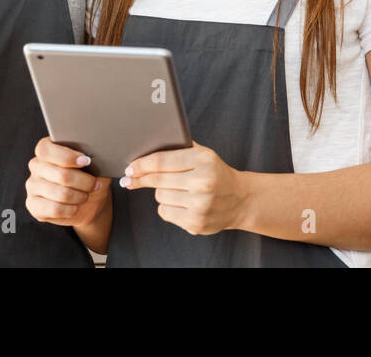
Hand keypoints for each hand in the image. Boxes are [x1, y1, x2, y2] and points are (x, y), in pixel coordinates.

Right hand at [25, 137, 110, 227]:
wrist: (90, 201)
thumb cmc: (90, 177)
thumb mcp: (95, 164)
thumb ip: (92, 156)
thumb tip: (95, 156)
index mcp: (47, 148)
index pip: (46, 150)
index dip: (67, 157)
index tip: (86, 161)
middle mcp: (36, 165)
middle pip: (61, 174)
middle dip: (84, 182)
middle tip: (94, 184)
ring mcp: (32, 186)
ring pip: (61, 194)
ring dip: (80, 196)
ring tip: (85, 195)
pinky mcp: (33, 205)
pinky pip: (55, 209)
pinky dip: (71, 209)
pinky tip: (75, 206)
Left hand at [121, 142, 247, 235]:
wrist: (240, 200)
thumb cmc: (216, 173)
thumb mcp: (203, 154)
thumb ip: (179, 147)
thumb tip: (145, 148)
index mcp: (203, 160)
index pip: (162, 161)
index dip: (141, 164)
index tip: (130, 167)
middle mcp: (202, 182)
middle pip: (157, 180)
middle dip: (141, 178)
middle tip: (130, 178)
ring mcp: (200, 205)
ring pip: (160, 196)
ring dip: (161, 192)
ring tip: (175, 190)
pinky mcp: (196, 223)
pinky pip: (165, 212)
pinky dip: (167, 207)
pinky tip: (180, 203)